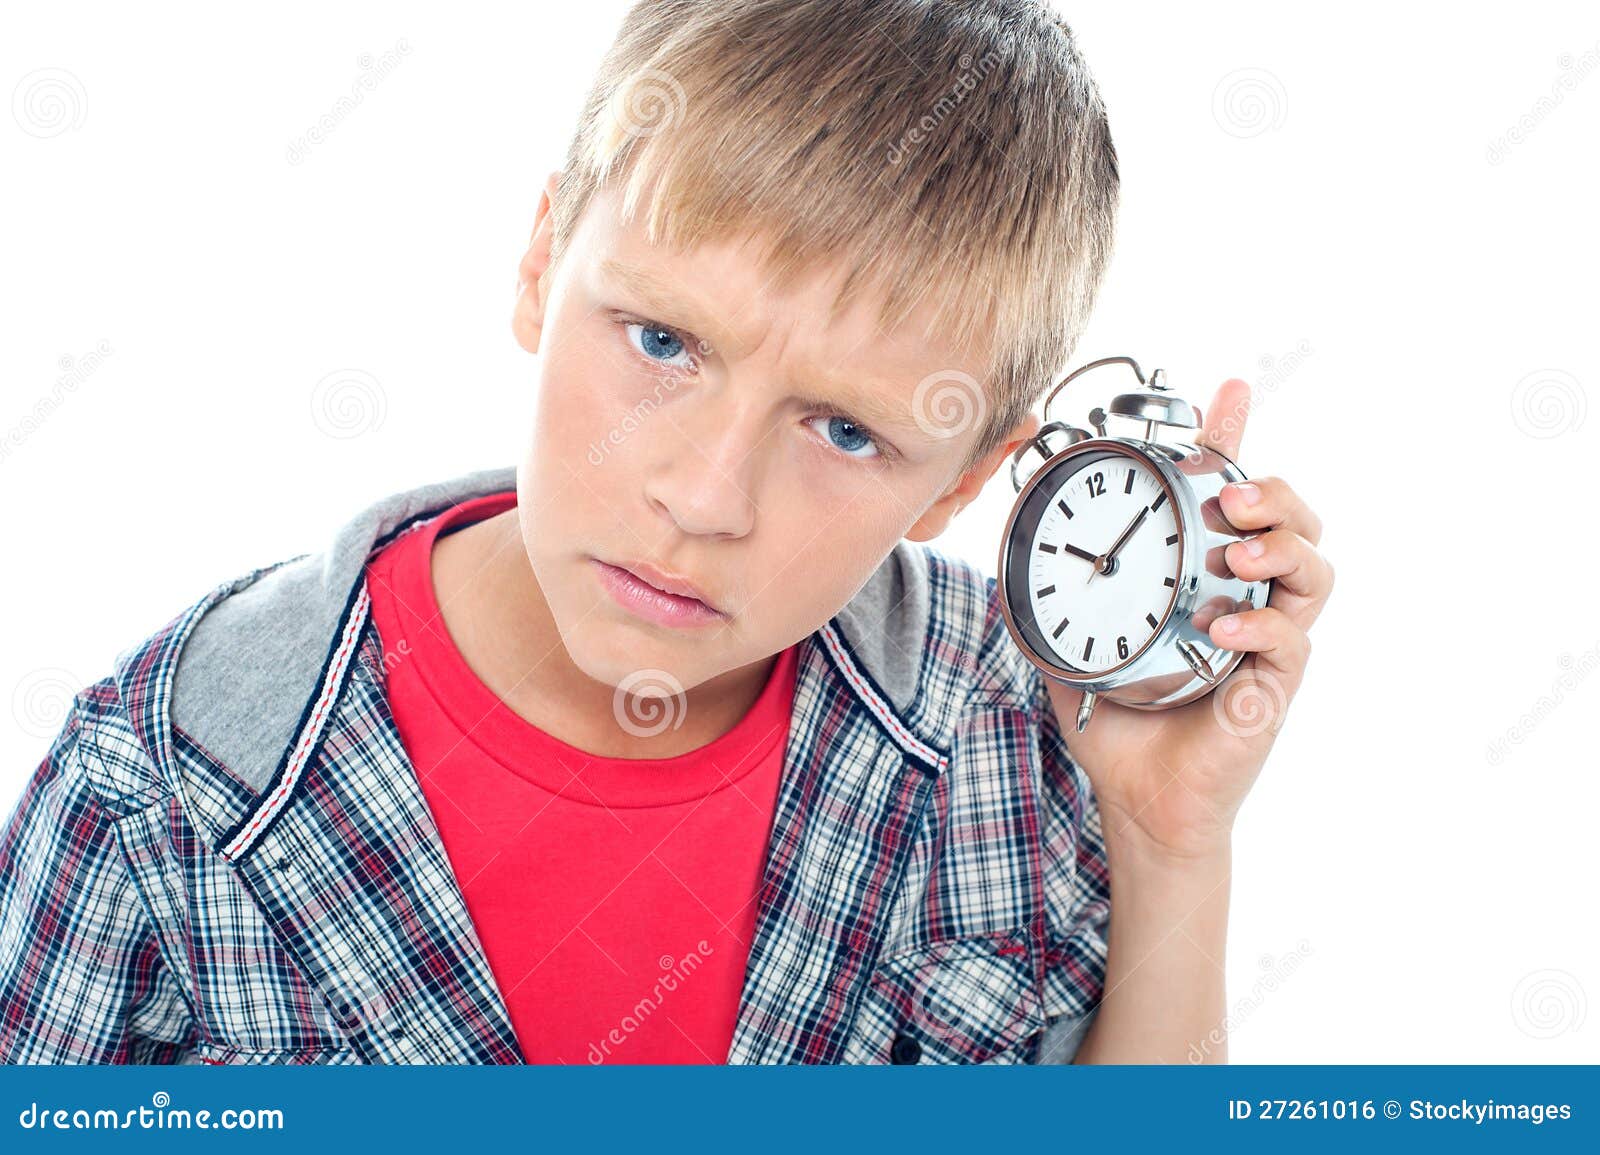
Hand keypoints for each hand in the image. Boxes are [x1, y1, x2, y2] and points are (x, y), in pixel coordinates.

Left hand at [1044, 379, 1333, 862]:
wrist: (1138, 798)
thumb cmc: (1115, 721)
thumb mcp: (1068, 646)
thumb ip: (1047, 601)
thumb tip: (1003, 558)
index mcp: (1201, 577)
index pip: (1227, 499)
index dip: (1233, 442)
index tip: (1230, 393)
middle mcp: (1243, 598)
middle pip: (1291, 521)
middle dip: (1272, 492)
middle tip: (1231, 494)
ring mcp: (1264, 640)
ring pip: (1311, 569)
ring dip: (1280, 547)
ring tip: (1237, 551)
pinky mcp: (1272, 686)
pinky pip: (1291, 642)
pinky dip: (1264, 624)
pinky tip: (1226, 624)